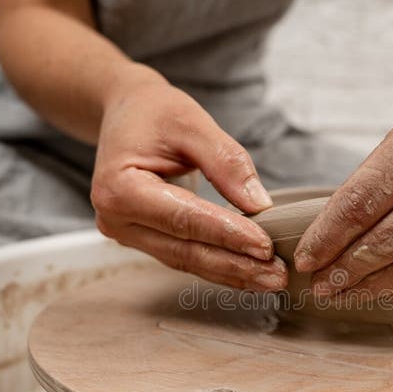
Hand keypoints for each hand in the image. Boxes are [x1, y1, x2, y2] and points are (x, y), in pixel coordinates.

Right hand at [91, 70, 286, 291]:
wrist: (126, 113)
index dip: (227, 233)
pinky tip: (248, 272)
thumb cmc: (153, 113)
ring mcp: (126, 233)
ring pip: (186, 259)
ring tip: (271, 279)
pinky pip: (184, 256)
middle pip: (185, 249)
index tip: (265, 246)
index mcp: (120, 187)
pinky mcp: (142, 239)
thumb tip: (259, 204)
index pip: (183, 218)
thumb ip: (225, 161)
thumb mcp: (191, 122)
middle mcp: (116, 219)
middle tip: (277, 275)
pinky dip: (218, 265)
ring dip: (231, 271)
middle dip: (235, 263)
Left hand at [294, 84, 392, 299]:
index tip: (304, 257)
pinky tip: (386, 290)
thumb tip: (328, 238)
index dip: (328, 235)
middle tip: (320, 284)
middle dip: (346, 268)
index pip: (366, 199)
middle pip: (391, 239)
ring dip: (374, 286)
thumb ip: (377, 179)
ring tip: (344, 293)